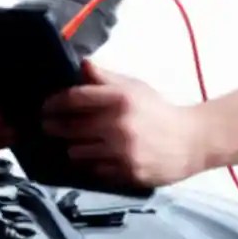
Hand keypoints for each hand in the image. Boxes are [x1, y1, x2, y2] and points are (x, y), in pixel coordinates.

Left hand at [42, 61, 209, 187]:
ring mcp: (122, 152)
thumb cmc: (158, 111)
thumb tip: (82, 64)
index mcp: (120, 99)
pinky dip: (90, 164)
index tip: (46, 106)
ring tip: (75, 142)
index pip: (75, 99)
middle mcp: (119, 125)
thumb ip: (106, 77)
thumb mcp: (135, 87)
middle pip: (70, 127)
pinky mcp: (126, 173)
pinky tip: (94, 157)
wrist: (191, 141)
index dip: (54, 103)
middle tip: (47, 125)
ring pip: (77, 152)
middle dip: (54, 126)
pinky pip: (93, 170)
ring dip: (72, 147)